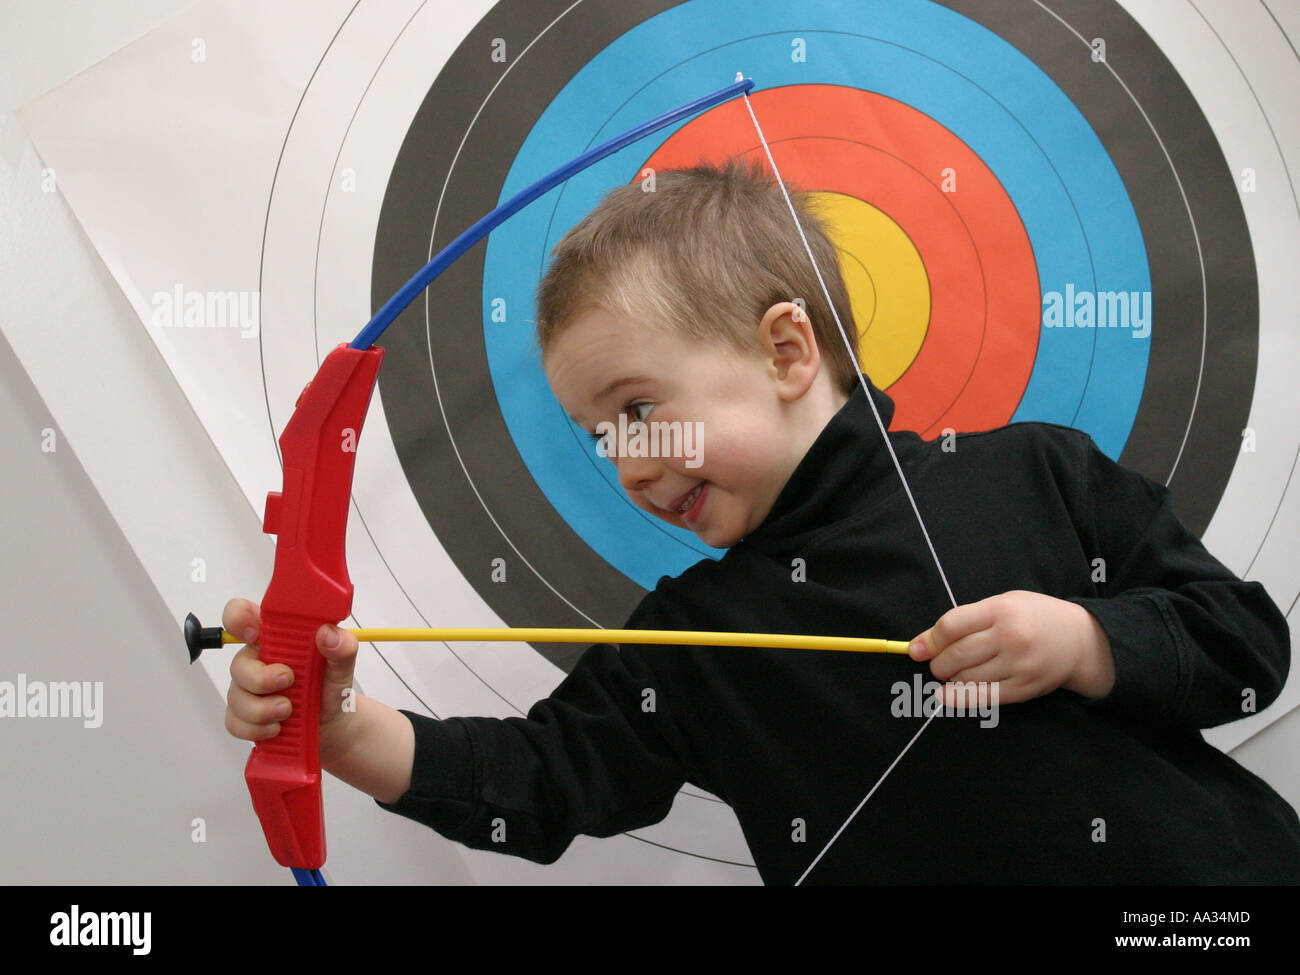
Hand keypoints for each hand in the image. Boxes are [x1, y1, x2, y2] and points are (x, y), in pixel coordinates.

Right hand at [221, 597, 361, 766]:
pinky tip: (277, 727)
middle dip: (261, 679)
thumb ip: (341, 646)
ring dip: (263, 709)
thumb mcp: (342, 665)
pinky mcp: (242, 716)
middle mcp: (256, 660)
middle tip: (288, 682)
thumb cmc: (330, 686)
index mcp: (275, 638)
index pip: (243, 615)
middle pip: (237, 664)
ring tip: (289, 711)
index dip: (240, 618)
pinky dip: (257, 729)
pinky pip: (235, 722)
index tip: (255, 634)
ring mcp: (246, 689)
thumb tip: (328, 633)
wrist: (332, 723)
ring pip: (236, 697)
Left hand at [908, 591, 1114, 705]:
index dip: (928, 641)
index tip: (916, 650)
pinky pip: (983, 697)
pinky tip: (947, 695)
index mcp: (1001, 610)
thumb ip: (965, 619)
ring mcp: (1019, 664)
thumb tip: (921, 644)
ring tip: (951, 674)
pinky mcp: (1024, 688)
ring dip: (950, 679)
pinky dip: (959, 698)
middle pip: (956, 654)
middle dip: (937, 663)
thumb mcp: (1002, 604)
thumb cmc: (1032, 617)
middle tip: (936, 664)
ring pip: (967, 678)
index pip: (951, 626)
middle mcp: (1010, 636)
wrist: (1080, 640)